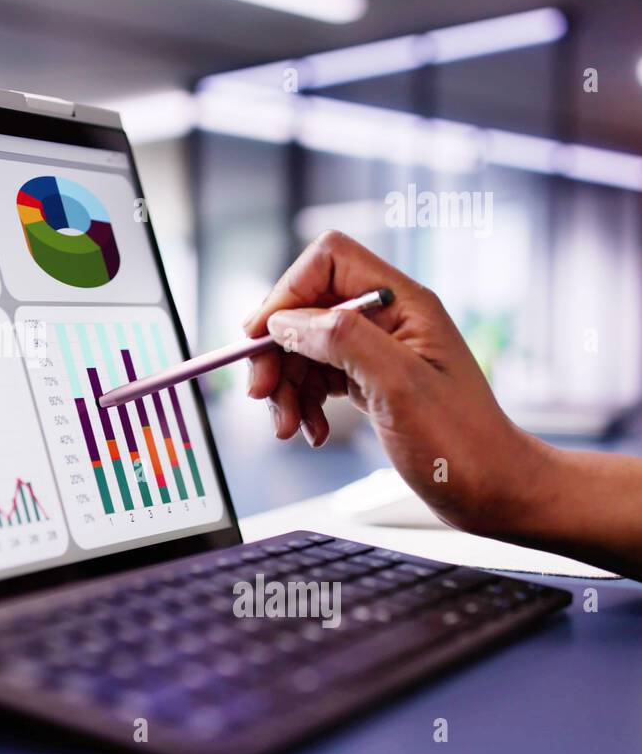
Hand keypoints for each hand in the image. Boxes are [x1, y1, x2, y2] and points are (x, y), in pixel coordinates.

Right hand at [241, 230, 545, 535]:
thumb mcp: (398, 387)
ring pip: (304, 346)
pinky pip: (317, 377)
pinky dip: (303, 404)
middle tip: (262, 393)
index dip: (286, 292)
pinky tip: (311, 430)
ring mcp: (378, 350)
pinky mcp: (370, 380)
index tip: (261, 338)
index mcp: (403, 303)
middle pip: (306, 307)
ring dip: (286, 385)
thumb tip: (284, 321)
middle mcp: (388, 319)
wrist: (492, 493)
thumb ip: (341, 341)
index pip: (328, 260)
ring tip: (288, 426)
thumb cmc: (462, 445)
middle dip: (276, 350)